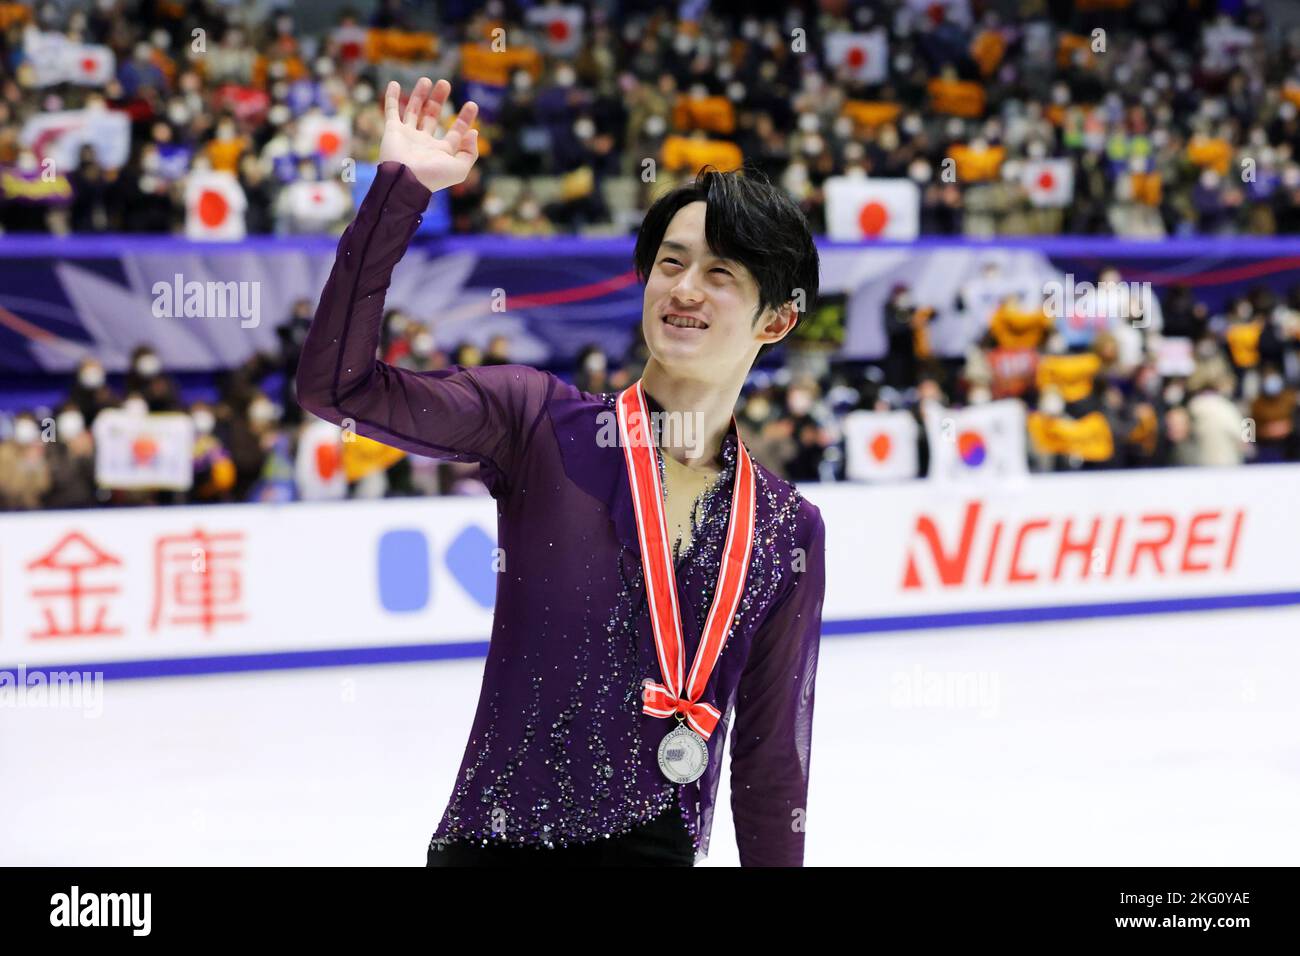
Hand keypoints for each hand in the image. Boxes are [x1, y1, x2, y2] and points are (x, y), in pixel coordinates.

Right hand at [379, 77, 479, 193]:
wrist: (405, 180)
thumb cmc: (433, 176)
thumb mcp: (459, 169)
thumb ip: (470, 153)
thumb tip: (473, 133)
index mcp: (441, 152)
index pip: (455, 133)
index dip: (464, 119)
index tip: (472, 104)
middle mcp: (424, 142)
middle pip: (433, 116)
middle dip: (439, 100)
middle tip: (445, 83)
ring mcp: (408, 136)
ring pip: (414, 111)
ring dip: (420, 95)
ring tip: (427, 80)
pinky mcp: (392, 131)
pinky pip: (391, 111)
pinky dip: (392, 98)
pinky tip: (395, 84)